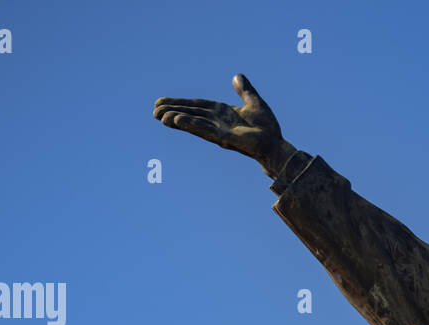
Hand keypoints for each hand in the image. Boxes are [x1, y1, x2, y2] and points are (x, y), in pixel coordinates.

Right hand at [154, 74, 295, 176]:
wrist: (275, 143)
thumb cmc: (267, 128)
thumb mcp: (254, 102)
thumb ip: (244, 90)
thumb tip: (237, 76)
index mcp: (222, 113)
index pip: (197, 106)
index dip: (181, 103)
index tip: (163, 101)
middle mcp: (217, 122)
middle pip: (191, 113)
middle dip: (173, 111)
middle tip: (153, 111)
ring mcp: (218, 130)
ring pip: (193, 122)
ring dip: (177, 119)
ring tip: (160, 116)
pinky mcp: (223, 138)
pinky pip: (204, 129)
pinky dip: (190, 124)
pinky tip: (177, 120)